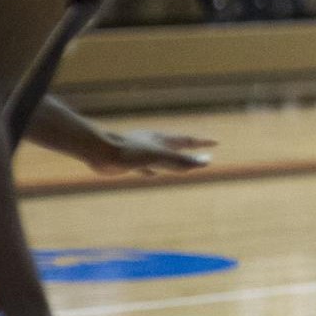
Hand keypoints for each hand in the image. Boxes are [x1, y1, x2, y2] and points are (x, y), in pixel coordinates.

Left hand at [91, 130, 215, 175]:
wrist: (99, 151)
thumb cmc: (129, 152)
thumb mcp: (160, 157)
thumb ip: (182, 161)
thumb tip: (207, 162)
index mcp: (163, 140)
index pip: (188, 141)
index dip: (203, 143)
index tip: (215, 143)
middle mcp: (154, 144)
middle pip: (176, 147)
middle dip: (190, 150)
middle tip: (202, 152)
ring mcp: (141, 152)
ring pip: (162, 156)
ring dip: (172, 160)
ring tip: (180, 164)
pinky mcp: (129, 161)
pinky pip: (145, 167)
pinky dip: (152, 170)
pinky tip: (151, 175)